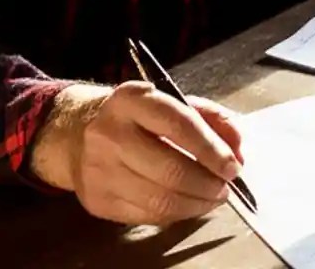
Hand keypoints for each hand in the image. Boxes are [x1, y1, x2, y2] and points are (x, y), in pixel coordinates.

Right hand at [31, 81, 244, 225]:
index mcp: (133, 99)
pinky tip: (188, 205)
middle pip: (171, 170)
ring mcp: (99, 170)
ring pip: (160, 200)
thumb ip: (212, 120)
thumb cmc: (138, 118)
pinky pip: (147, 216)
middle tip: (225, 187)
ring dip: (197, 204)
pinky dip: (177, 214)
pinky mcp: (97, 200)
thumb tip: (238, 151)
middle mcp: (110, 133)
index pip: (180, 125)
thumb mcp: (173, 103)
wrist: (77, 134)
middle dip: (208, 184)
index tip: (233, 166)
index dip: (212, 150)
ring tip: (212, 198)